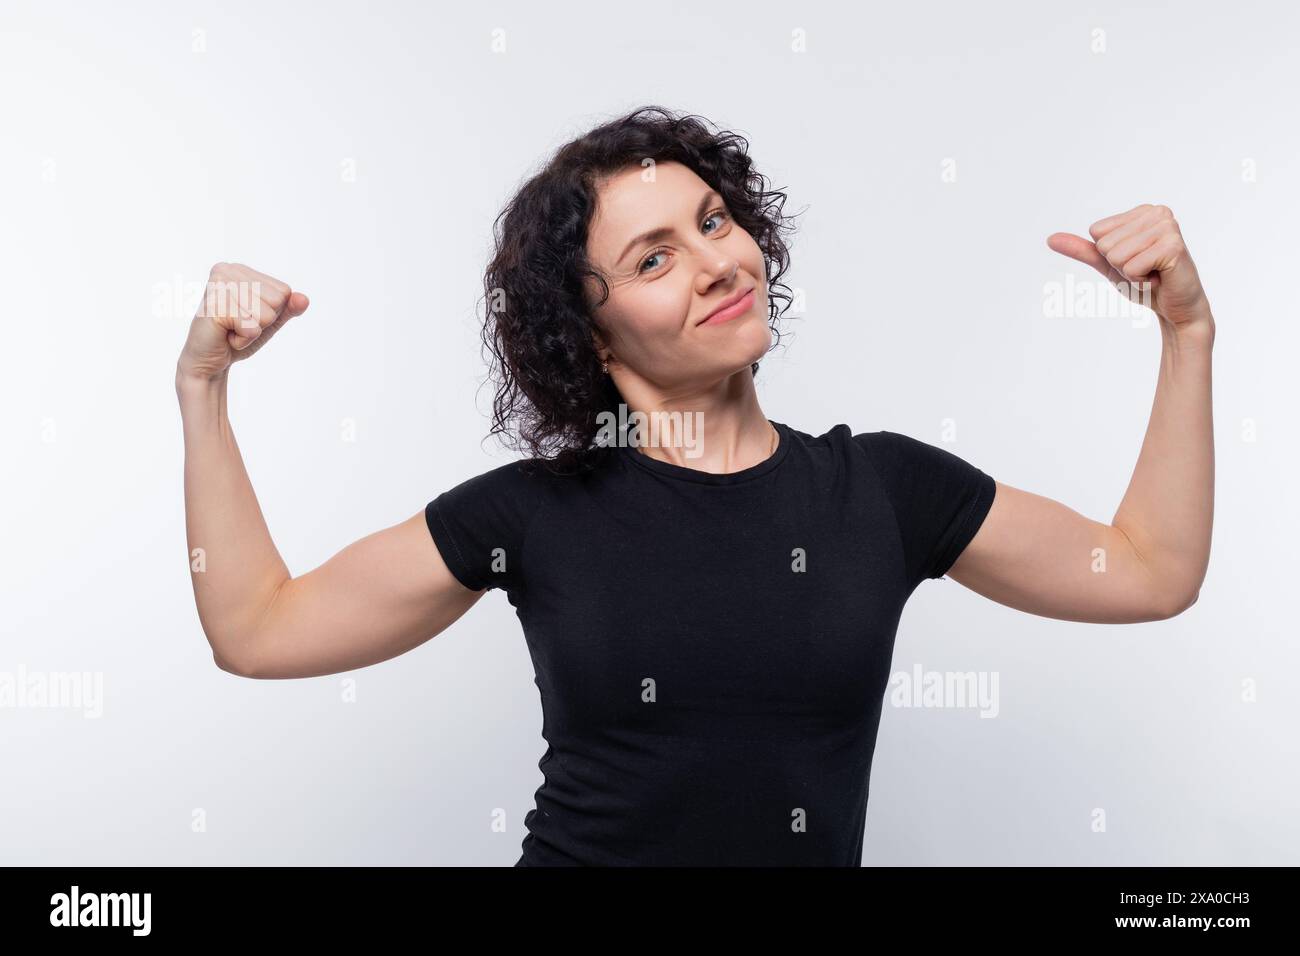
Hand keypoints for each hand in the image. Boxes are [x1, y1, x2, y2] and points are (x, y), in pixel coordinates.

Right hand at [176, 262, 309, 380]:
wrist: (209, 361)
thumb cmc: (236, 336)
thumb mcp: (268, 321)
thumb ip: (287, 308)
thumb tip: (304, 299)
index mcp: (240, 269)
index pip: (284, 291)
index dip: (272, 312)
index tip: (247, 316)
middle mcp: (227, 270)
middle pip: (277, 301)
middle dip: (262, 322)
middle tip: (237, 325)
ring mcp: (219, 286)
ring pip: (266, 315)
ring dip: (251, 332)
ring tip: (230, 329)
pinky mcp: (216, 306)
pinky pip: (252, 329)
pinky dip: (242, 340)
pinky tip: (225, 335)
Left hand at [1048, 204, 1212, 337]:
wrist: (1174, 308)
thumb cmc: (1145, 282)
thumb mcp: (1108, 264)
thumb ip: (1083, 250)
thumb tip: (1050, 239)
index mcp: (1142, 211)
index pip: (1097, 232)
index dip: (1109, 255)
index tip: (1135, 260)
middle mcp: (1157, 213)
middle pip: (1105, 244)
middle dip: (1120, 265)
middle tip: (1145, 270)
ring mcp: (1168, 228)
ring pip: (1116, 256)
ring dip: (1131, 274)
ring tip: (1152, 274)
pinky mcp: (1173, 247)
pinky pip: (1131, 268)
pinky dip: (1141, 282)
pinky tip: (1159, 279)